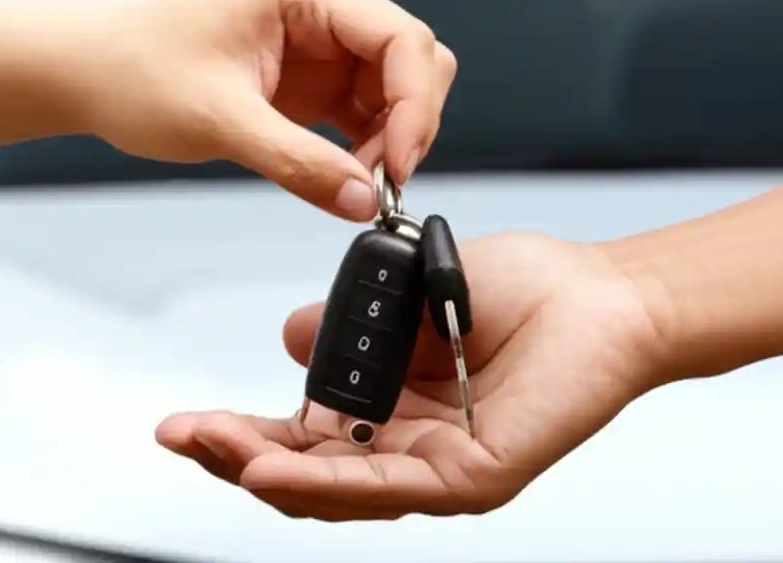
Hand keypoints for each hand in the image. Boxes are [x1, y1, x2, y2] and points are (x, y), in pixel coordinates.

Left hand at [68, 0, 456, 220]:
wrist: (85, 72)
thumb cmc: (132, 69)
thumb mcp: (219, 121)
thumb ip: (298, 164)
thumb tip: (364, 202)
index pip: (401, 37)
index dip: (414, 104)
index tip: (397, 165)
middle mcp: (321, 6)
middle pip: (411, 62)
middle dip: (406, 124)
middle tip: (378, 183)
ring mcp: (318, 43)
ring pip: (394, 92)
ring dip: (387, 142)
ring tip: (353, 186)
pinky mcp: (309, 79)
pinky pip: (364, 113)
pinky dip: (364, 150)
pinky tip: (342, 178)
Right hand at [155, 233, 673, 519]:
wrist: (602, 292)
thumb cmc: (527, 290)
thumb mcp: (409, 296)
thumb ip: (348, 324)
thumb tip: (289, 335)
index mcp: (389, 405)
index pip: (300, 434)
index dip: (241, 432)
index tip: (185, 419)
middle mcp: (407, 445)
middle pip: (306, 473)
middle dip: (235, 458)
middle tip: (180, 437)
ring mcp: (438, 469)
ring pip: (337, 492)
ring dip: (268, 474)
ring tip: (216, 451)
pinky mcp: (473, 477)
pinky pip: (391, 488)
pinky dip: (329, 483)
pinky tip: (276, 469)